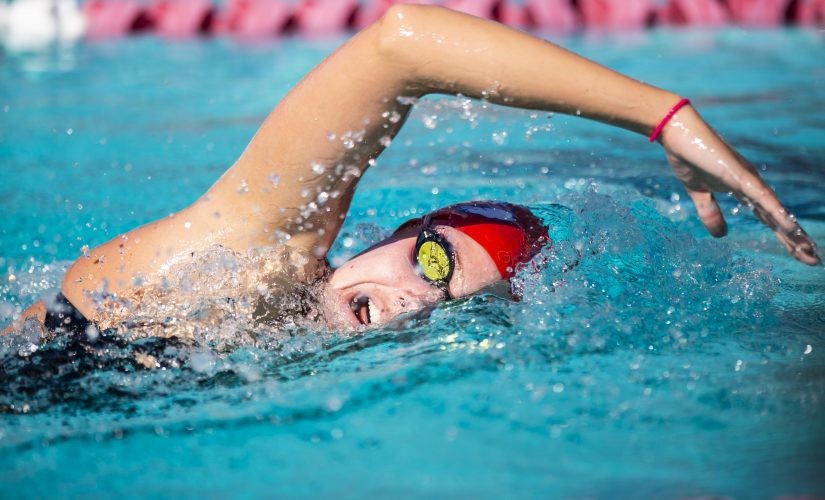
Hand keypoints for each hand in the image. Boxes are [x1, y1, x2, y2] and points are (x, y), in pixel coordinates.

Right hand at [660, 105, 819, 265]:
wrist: (678, 133)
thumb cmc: (688, 157)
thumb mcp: (698, 193)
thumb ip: (710, 212)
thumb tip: (721, 235)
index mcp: (743, 189)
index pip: (768, 217)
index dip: (783, 236)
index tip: (798, 254)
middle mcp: (752, 185)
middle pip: (777, 218)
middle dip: (794, 240)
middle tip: (812, 261)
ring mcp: (748, 179)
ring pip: (775, 211)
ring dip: (792, 232)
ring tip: (808, 251)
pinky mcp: (740, 176)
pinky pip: (762, 199)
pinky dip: (777, 213)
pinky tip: (789, 228)